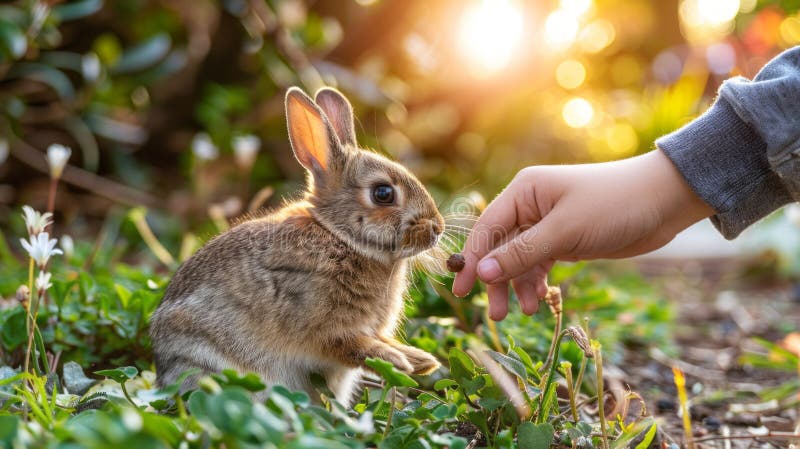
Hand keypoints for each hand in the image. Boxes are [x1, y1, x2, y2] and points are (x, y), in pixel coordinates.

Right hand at [452, 150, 713, 319]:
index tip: (463, 289)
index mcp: (524, 191)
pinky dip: (536, 283)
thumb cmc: (613, 205)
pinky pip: (539, 264)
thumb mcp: (565, 231)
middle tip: (496, 314)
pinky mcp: (564, 240)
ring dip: (518, 286)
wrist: (664, 201)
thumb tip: (483, 272)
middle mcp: (530, 206)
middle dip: (497, 280)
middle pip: (500, 247)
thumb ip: (523, 253)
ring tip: (523, 313)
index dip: (473, 260)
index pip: (487, 228)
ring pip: (519, 260)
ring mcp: (546, 224)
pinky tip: (539, 302)